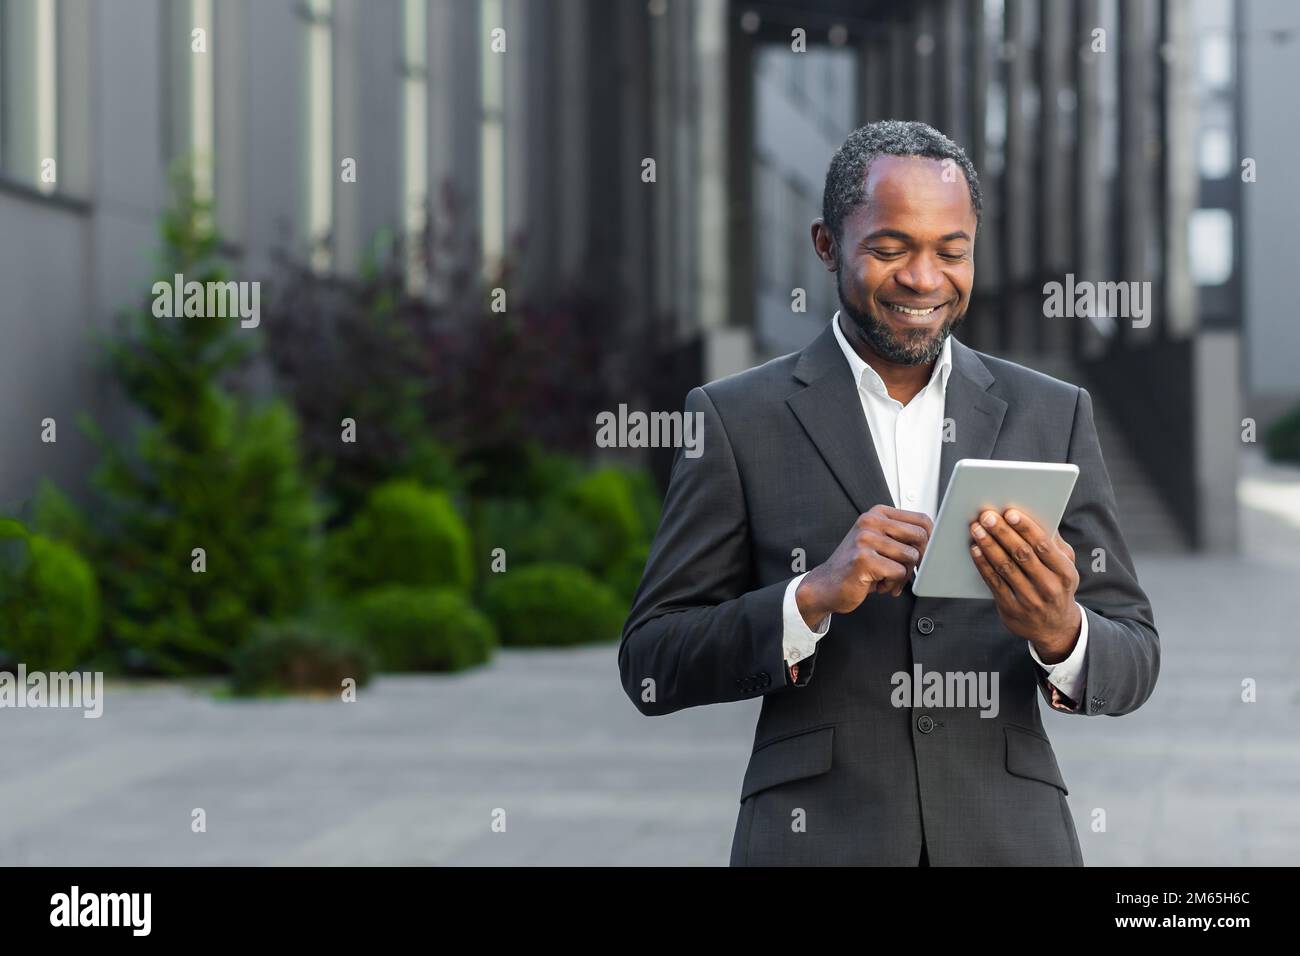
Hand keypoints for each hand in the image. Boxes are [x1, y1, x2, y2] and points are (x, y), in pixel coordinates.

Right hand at [796, 505, 932, 627]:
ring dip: (903, 575)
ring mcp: (865, 539)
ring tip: (886, 580)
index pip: (922, 520)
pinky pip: (897, 572)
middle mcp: (870, 521)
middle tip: (903, 572)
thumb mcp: (879, 543)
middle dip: (918, 560)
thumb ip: (902, 537)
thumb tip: (936, 542)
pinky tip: (878, 585)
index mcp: (877, 513)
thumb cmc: (857, 566)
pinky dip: (892, 584)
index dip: (930, 541)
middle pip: (920, 537)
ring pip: (910, 557)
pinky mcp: (863, 559)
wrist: (826, 585)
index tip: (922, 556)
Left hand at [968, 508, 1081, 662]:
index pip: (1044, 546)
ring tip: (977, 529)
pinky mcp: (1012, 609)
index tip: (1010, 512)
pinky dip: (983, 565)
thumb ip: (1054, 543)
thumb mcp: (1065, 567)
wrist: (1055, 628)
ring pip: (1006, 568)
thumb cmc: (1057, 585)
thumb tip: (1037, 515)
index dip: (1026, 528)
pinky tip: (975, 550)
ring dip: (989, 546)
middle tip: (987, 516)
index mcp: (1066, 572)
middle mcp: (1049, 587)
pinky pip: (994, 583)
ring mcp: (1030, 600)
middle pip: (1022, 555)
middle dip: (1003, 533)